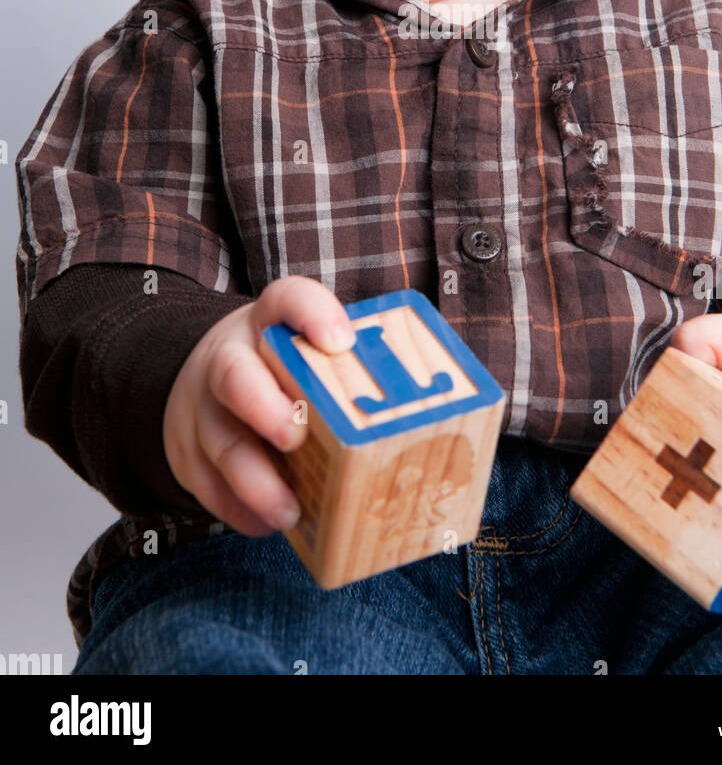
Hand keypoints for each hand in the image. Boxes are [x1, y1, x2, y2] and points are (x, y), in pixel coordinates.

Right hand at [162, 275, 355, 535]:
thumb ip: (350, 370)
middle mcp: (229, 357)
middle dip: (264, 407)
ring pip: (220, 441)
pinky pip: (208, 486)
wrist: (205, 383)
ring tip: (289, 510)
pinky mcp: (187, 453)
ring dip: (255, 481)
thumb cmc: (281, 372)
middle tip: (295, 435)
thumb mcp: (304, 351)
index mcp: (269, 323)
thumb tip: (436, 413)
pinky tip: (270, 522)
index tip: (342, 341)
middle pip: (234, 374)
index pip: (288, 299)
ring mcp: (201, 406)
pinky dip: (240, 509)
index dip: (313, 315)